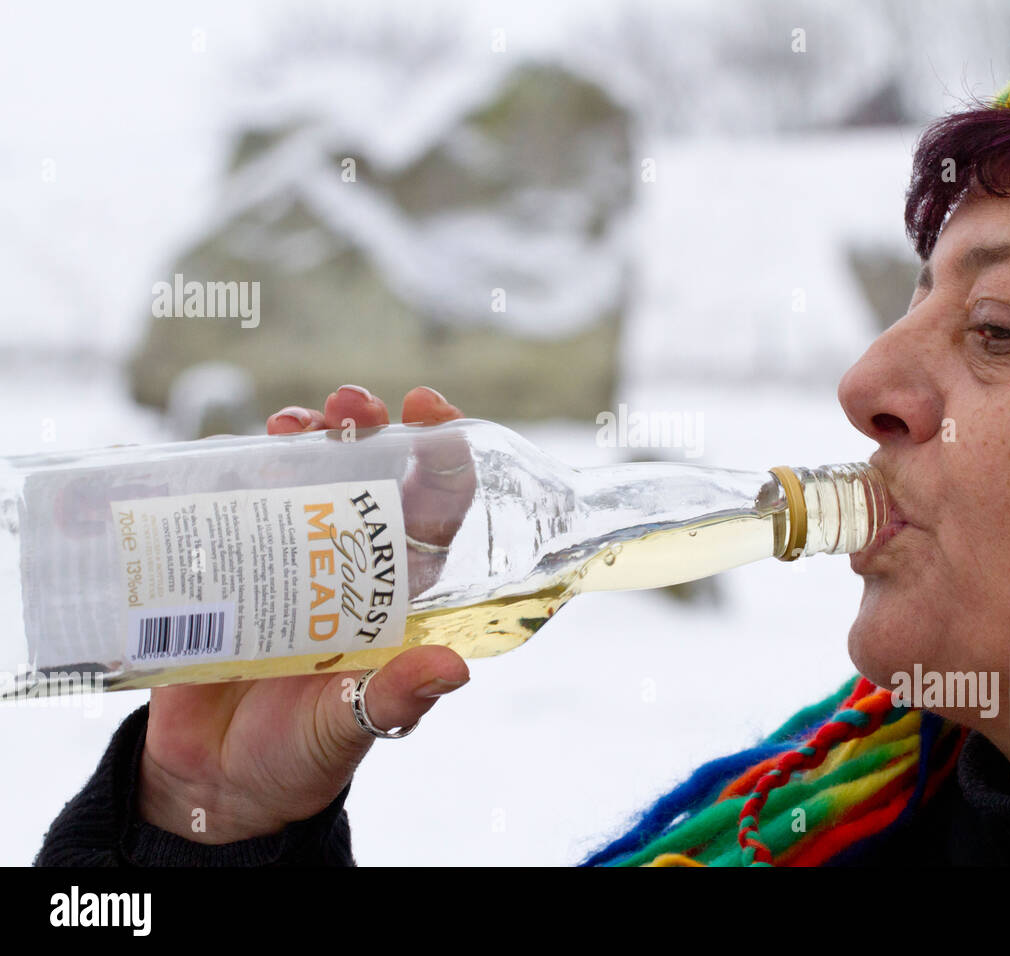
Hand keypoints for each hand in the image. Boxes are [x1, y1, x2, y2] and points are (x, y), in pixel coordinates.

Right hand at [139, 385, 469, 843]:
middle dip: (364, 429)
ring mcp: (286, 562)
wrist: (211, 782)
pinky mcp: (226, 568)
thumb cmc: (298, 756)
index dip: (439, 460)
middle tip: (351, 403)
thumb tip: (454, 670)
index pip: (431, 514)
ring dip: (302, 439)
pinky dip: (232, 472)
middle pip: (366, 480)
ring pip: (302, 479)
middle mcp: (345, 568)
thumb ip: (395, 700)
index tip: (432, 414)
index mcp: (392, 597)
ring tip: (291, 422)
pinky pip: (232, 505)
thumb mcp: (349, 729)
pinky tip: (229, 453)